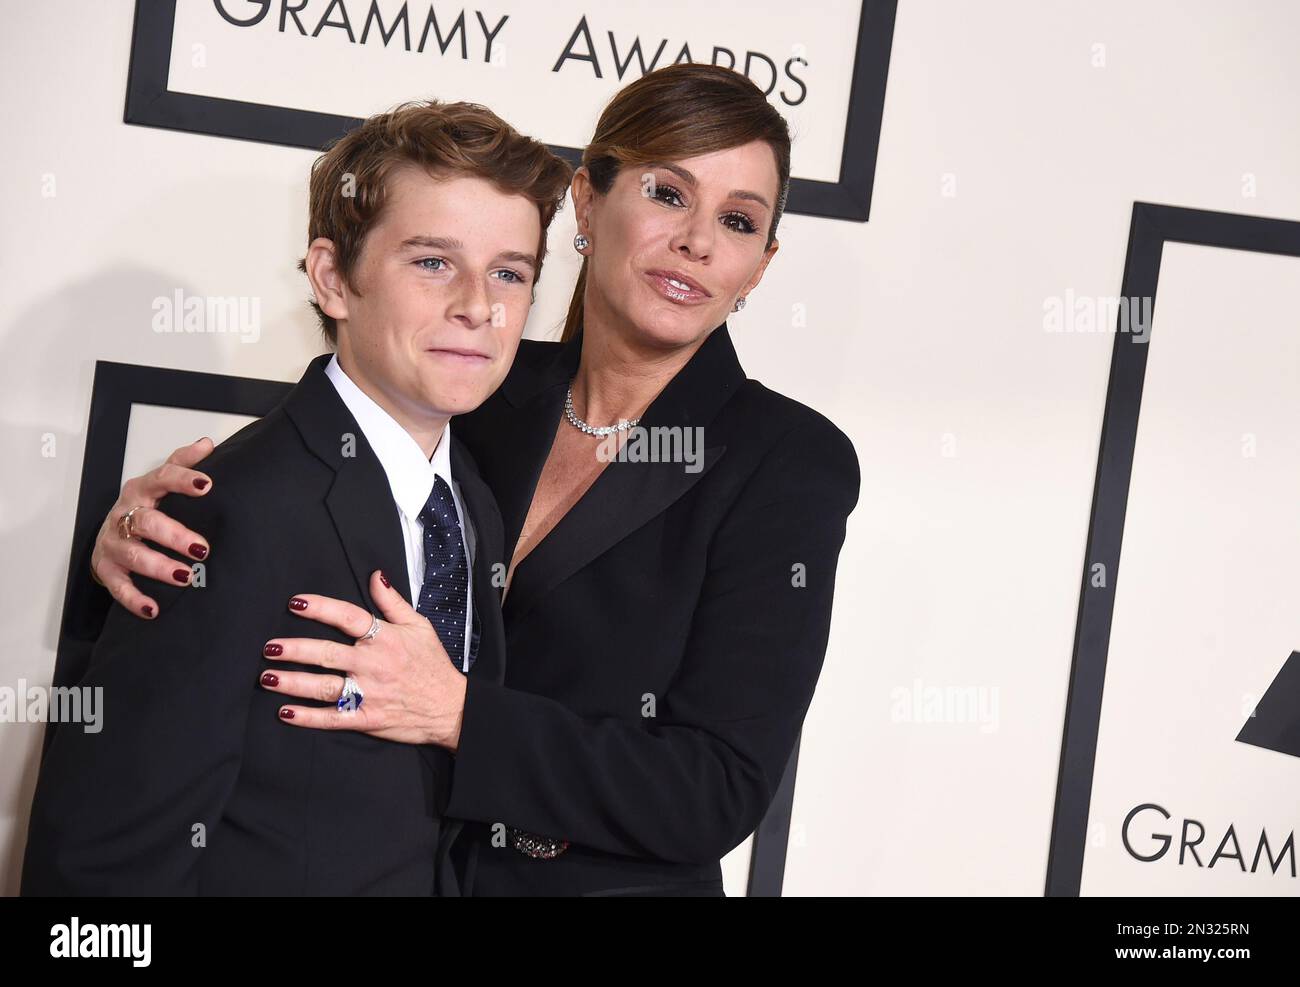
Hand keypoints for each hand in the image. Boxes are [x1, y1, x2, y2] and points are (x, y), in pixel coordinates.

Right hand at [90, 437, 215, 618]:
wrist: (110, 534)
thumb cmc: (143, 508)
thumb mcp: (161, 484)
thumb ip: (183, 464)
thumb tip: (207, 443)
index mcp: (141, 490)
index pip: (162, 479)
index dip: (183, 480)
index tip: (208, 485)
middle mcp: (124, 514)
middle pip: (147, 522)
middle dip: (174, 535)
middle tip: (202, 548)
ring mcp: (113, 542)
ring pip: (134, 555)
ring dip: (159, 567)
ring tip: (185, 577)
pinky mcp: (106, 569)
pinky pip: (119, 587)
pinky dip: (134, 599)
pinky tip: (153, 608)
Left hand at [260, 570, 467, 749]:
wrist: (452, 707)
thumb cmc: (434, 665)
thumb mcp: (419, 626)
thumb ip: (392, 602)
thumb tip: (375, 576)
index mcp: (385, 638)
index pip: (348, 617)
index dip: (321, 608)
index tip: (295, 602)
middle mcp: (373, 664)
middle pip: (327, 653)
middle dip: (295, 649)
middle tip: (270, 647)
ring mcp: (369, 693)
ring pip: (324, 686)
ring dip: (293, 682)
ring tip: (267, 677)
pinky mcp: (367, 718)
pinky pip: (332, 717)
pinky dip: (308, 717)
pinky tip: (285, 712)